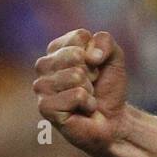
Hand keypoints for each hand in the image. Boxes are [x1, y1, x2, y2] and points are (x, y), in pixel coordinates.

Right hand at [33, 29, 129, 156]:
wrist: (113, 120)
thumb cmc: (108, 88)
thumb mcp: (114, 58)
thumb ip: (105, 41)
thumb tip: (90, 56)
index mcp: (57, 49)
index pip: (79, 36)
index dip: (97, 53)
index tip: (96, 67)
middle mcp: (44, 65)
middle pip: (75, 55)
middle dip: (92, 72)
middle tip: (91, 85)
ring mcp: (42, 87)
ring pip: (75, 75)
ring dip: (89, 89)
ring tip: (86, 97)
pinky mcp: (45, 107)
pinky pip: (76, 95)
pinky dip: (88, 103)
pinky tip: (83, 109)